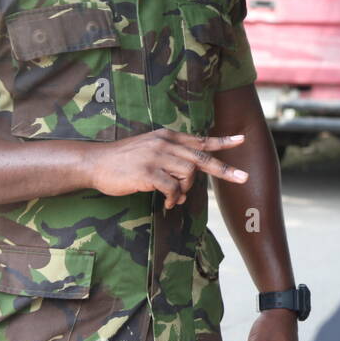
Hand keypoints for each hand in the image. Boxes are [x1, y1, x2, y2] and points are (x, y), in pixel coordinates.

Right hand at [84, 128, 246, 207]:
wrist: (96, 163)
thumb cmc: (123, 161)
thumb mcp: (150, 149)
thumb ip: (171, 158)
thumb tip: (190, 179)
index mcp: (167, 137)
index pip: (200, 140)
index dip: (222, 141)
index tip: (241, 140)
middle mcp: (165, 143)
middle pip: (202, 158)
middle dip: (224, 169)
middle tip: (243, 177)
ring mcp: (156, 156)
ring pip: (188, 175)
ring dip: (184, 191)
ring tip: (173, 198)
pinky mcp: (148, 172)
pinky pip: (173, 189)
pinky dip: (173, 199)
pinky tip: (166, 203)